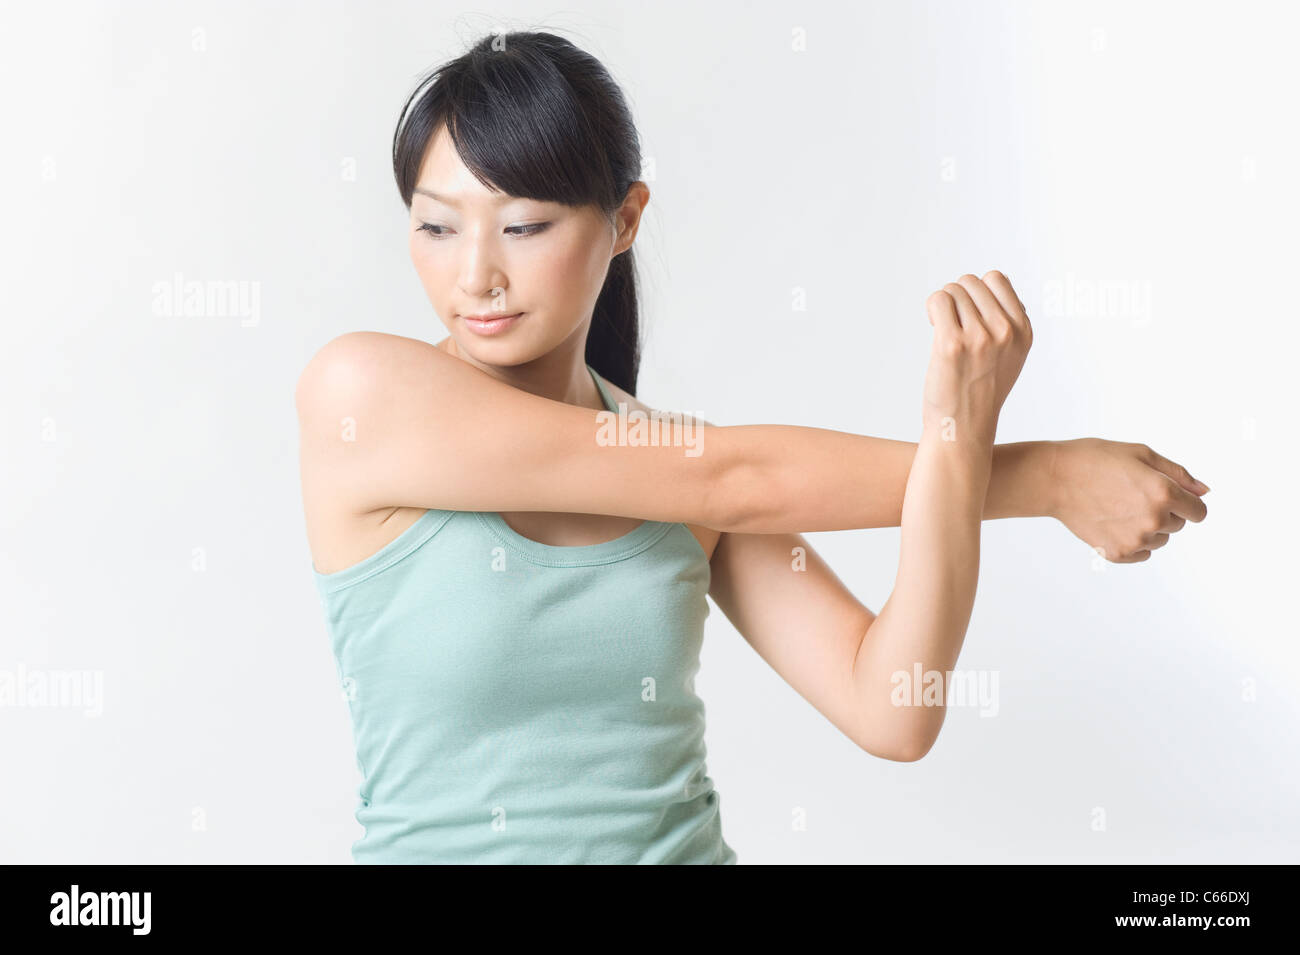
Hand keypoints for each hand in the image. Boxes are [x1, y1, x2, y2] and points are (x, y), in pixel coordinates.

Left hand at [922, 271, 1032, 440]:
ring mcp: (980, 337)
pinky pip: (938, 300)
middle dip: (956, 297)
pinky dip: (931, 308)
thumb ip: (1007, 319)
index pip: (996, 279)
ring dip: (942, 305)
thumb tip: (993, 279)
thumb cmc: (980, 390)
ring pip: (952, 290)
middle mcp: (1005, 332)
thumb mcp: (1010, 354)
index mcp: (1023, 331)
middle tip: (952, 323)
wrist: (963, 427)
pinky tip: (933, 325)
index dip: (976, 291)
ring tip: (943, 329)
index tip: (969, 313)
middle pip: (970, 282)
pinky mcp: (952, 344)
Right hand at [1050, 438, 1208, 562]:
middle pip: (1177, 525)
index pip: (1199, 512)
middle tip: (1132, 495)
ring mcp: (1135, 540)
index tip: (1168, 495)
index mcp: (1164, 493)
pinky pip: (1142, 553)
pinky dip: (1133, 542)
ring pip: (1159, 540)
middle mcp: (1153, 520)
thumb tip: (1203, 492)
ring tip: (1120, 508)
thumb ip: (1178, 474)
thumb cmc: (1096, 459)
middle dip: (1164, 511)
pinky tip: (1113, 523)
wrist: (1055, 479)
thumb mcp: (1141, 454)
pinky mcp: (1117, 553)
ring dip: (1148, 527)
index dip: (1187, 502)